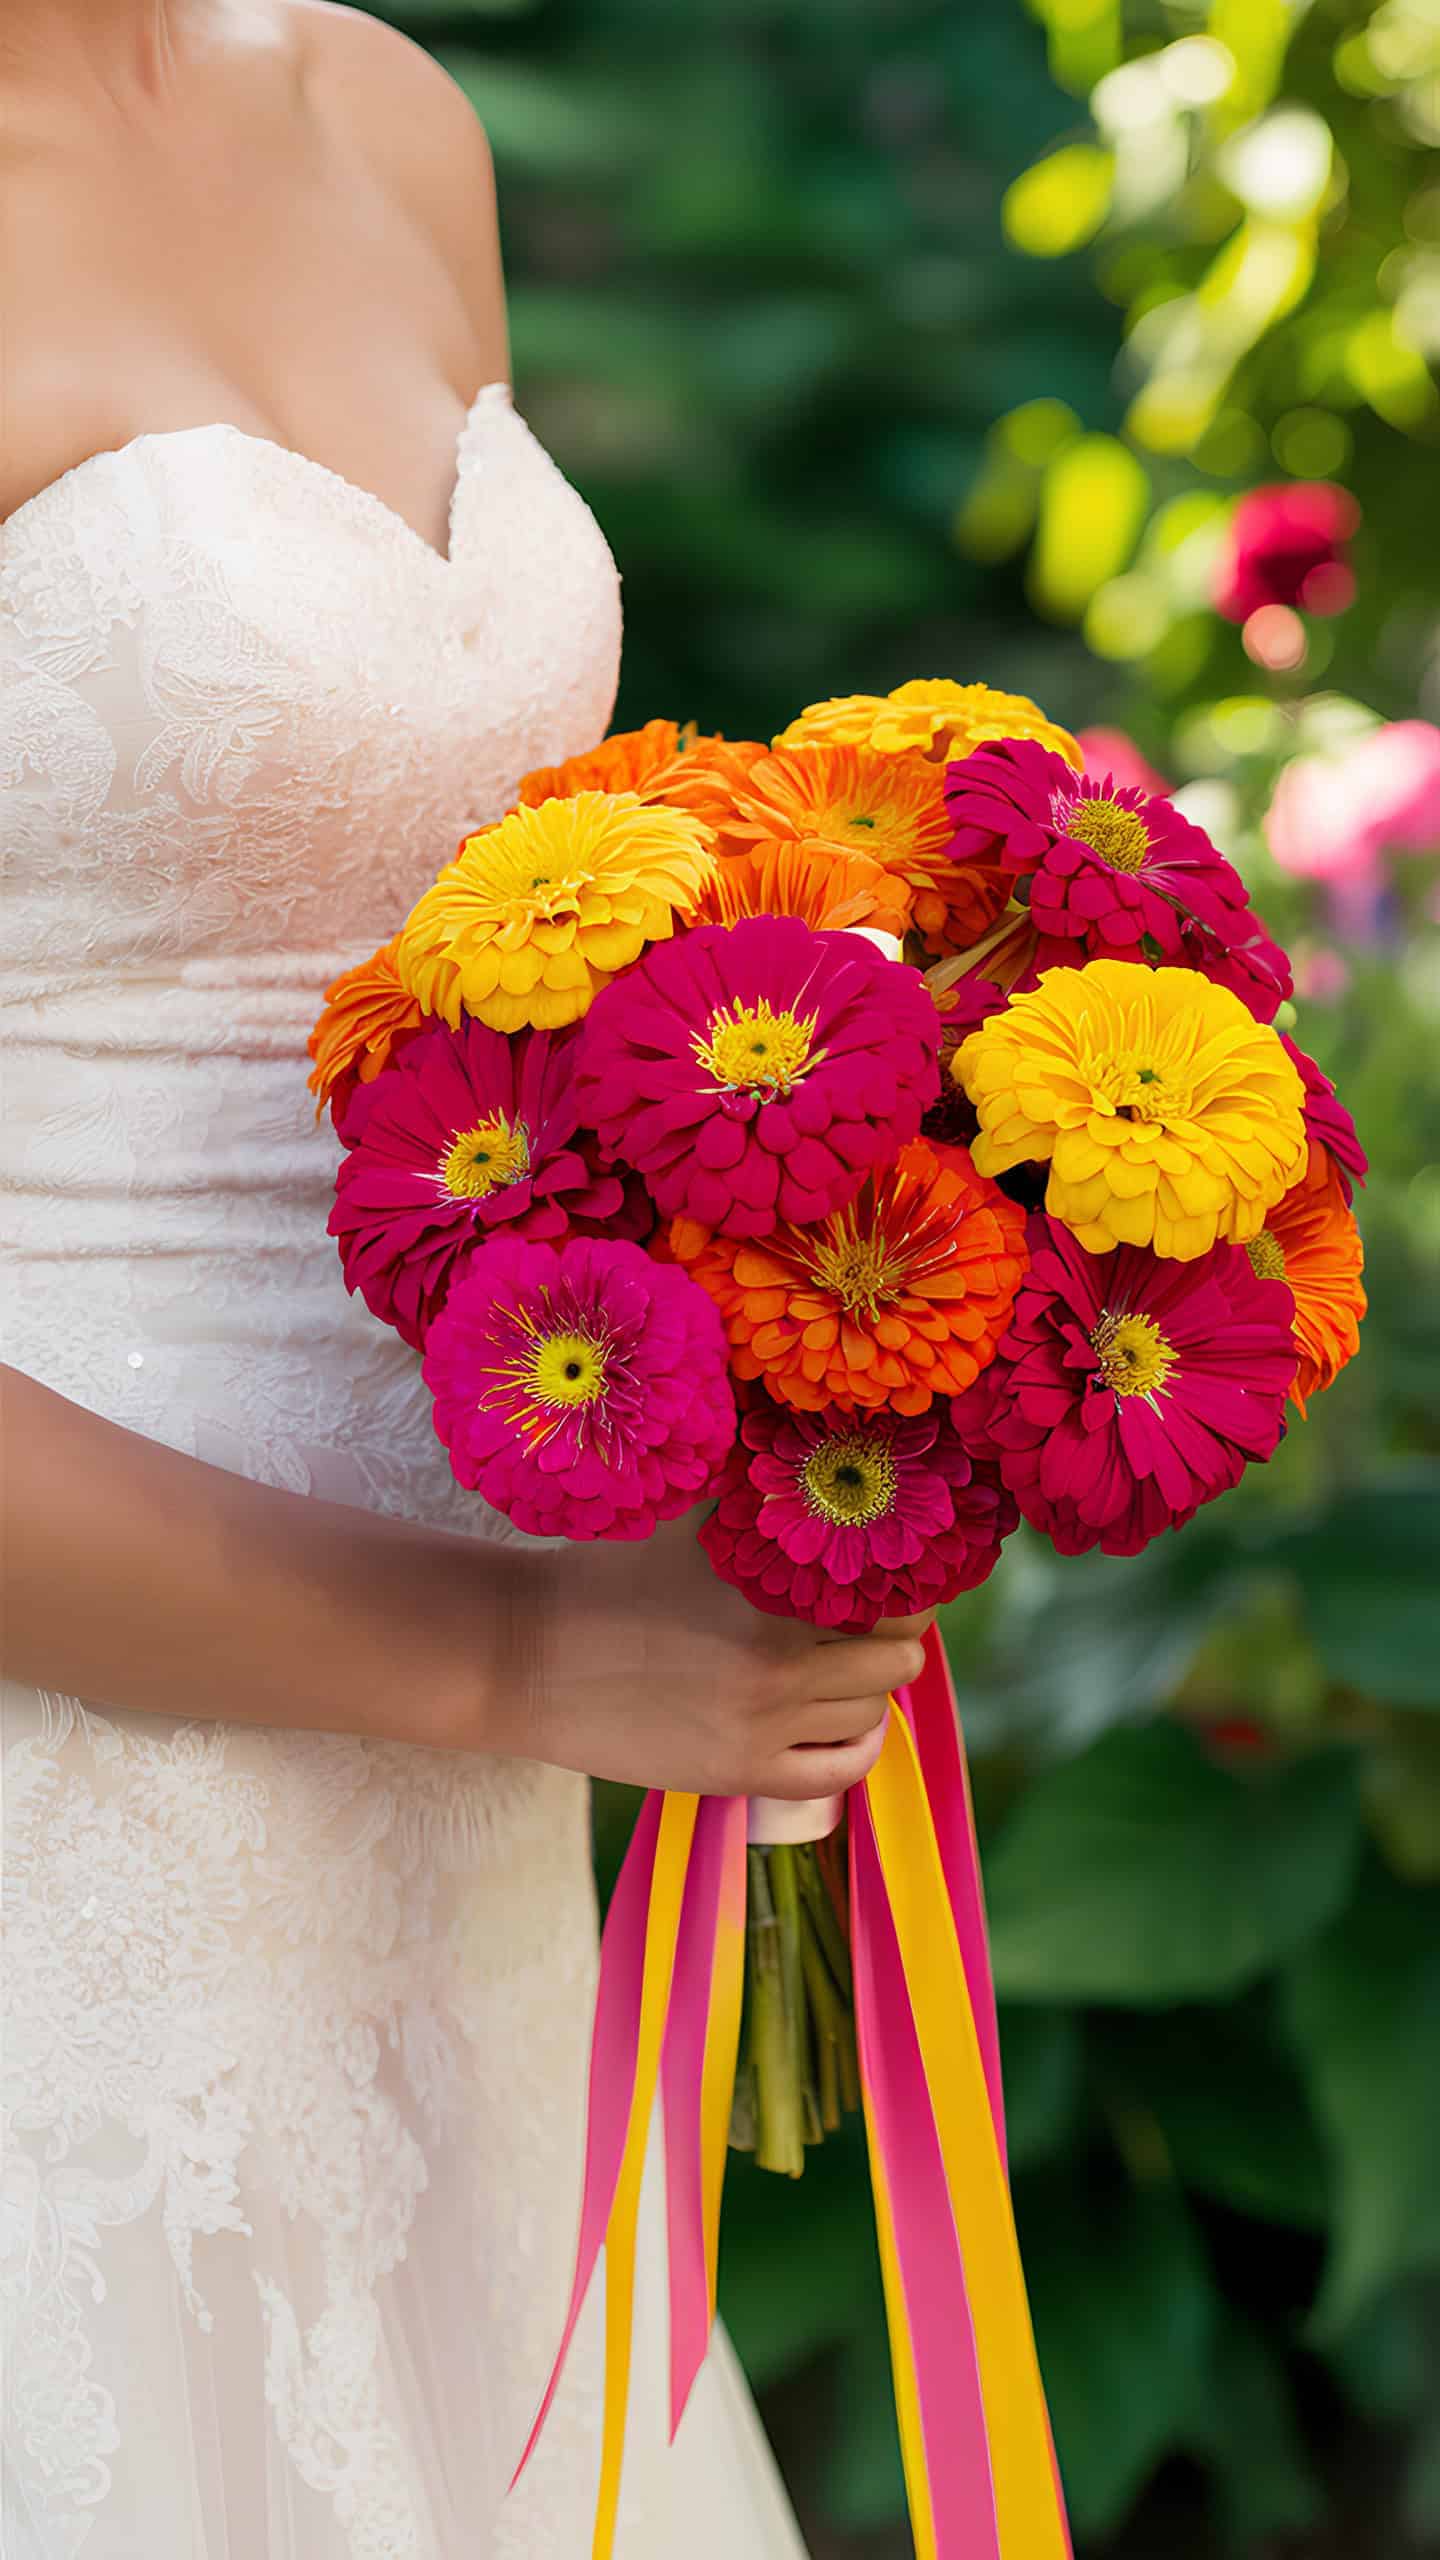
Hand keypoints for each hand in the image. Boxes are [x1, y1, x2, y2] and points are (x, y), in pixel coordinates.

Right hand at [500, 1518, 929, 1798]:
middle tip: (867, 1622)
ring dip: (868, 1688)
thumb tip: (828, 1454)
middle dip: (892, 1635)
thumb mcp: (688, 1517)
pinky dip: (857, 1745)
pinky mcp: (741, 1771)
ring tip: (842, 1667)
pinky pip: (840, 1770)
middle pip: (899, 1655)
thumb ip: (757, 1492)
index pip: (895, 1590)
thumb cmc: (607, 1575)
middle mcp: (780, 1652)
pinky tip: (846, 1723)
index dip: (906, 1582)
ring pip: (873, 1711)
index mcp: (771, 1582)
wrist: (527, 1655)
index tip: (893, 1576)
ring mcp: (763, 1719)